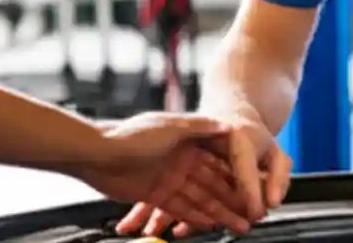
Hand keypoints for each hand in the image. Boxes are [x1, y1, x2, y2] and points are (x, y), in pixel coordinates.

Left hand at [81, 112, 250, 233]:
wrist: (97, 153)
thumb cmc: (129, 135)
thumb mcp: (170, 126)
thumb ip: (199, 127)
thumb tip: (226, 125)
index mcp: (187, 142)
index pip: (219, 163)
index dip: (237, 177)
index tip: (255, 189)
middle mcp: (180, 160)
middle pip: (213, 185)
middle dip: (233, 201)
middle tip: (252, 215)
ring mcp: (168, 178)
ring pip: (199, 199)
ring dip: (219, 214)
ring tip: (238, 225)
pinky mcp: (155, 193)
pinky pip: (179, 208)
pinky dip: (194, 218)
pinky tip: (210, 226)